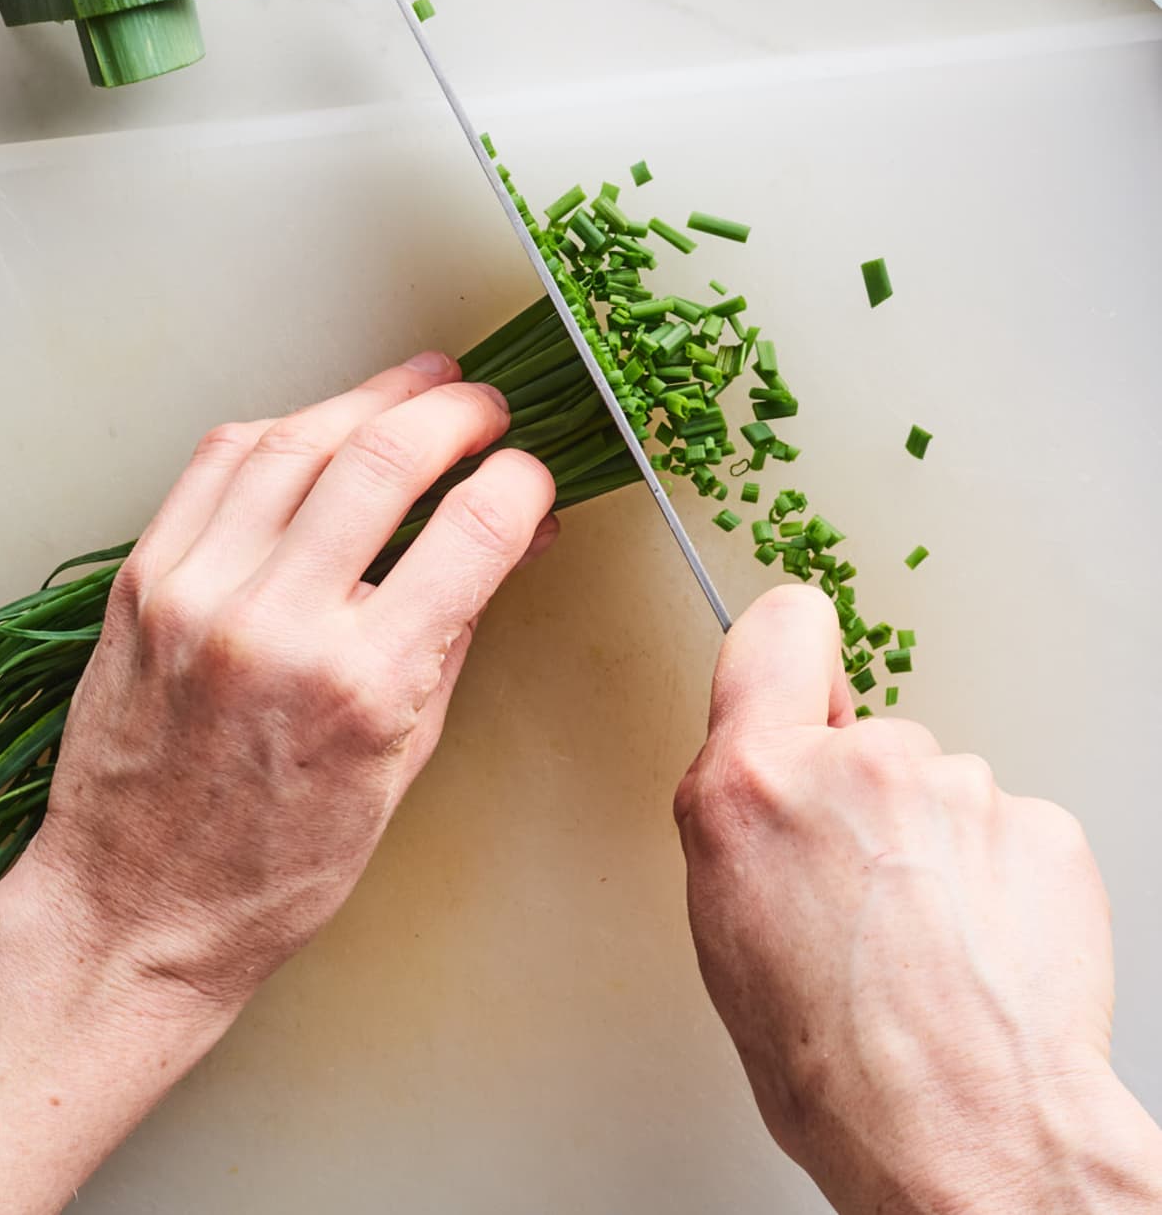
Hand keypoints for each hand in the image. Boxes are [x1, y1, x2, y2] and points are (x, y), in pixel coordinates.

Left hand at [0, 353, 554, 1213]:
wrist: (135, 910)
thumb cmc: (279, 865)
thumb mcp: (401, 762)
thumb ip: (452, 635)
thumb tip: (505, 542)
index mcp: (363, 683)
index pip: (473, 530)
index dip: (520, 481)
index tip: (530, 473)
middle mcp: (276, 623)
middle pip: (383, 460)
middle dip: (452, 412)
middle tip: (482, 405)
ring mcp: (197, 593)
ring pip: (294, 442)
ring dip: (366, 400)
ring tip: (413, 387)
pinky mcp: (142, 581)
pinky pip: (216, 465)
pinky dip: (278, 429)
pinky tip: (316, 425)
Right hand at [674, 587, 1161, 1214]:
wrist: (965, 1134)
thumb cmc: (837, 1063)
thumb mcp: (723, 926)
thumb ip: (740, 822)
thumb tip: (761, 794)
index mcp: (752, 785)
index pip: (777, 631)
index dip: (791, 656)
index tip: (804, 680)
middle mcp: (855, 765)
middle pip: (865, 736)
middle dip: (866, 795)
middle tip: (866, 890)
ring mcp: (958, 788)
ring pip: (942, 790)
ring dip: (936, 846)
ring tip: (930, 940)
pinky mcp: (1041, 826)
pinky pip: (1009, 830)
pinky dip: (1000, 879)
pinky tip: (983, 948)